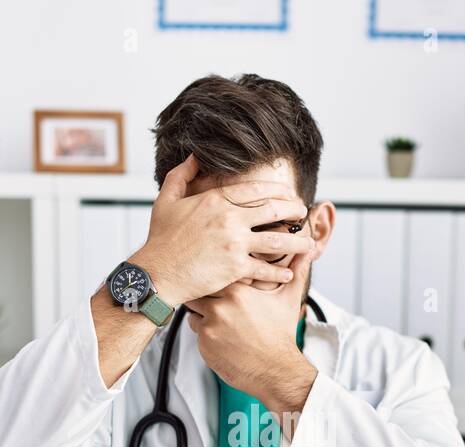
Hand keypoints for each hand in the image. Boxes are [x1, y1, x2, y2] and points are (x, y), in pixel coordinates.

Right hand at [130, 155, 315, 304]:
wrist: (156, 272)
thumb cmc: (160, 239)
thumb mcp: (167, 199)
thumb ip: (181, 174)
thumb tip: (194, 156)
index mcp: (216, 200)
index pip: (257, 190)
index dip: (279, 192)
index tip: (290, 196)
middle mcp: (230, 219)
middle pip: (274, 210)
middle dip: (294, 211)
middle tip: (304, 214)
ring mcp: (235, 243)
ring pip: (277, 240)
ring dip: (297, 242)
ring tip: (309, 244)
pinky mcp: (235, 267)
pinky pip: (265, 269)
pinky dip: (280, 272)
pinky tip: (289, 273)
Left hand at [184, 250, 317, 423]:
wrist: (277, 370)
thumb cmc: (281, 335)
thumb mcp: (289, 299)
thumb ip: (295, 270)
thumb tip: (309, 249)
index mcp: (238, 290)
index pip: (214, 273)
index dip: (216, 276)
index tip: (220, 280)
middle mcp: (221, 305)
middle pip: (198, 290)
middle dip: (204, 294)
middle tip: (216, 302)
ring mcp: (210, 325)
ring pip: (193, 310)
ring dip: (202, 314)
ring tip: (222, 322)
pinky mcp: (204, 343)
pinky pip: (195, 331)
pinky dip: (205, 333)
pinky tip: (223, 337)